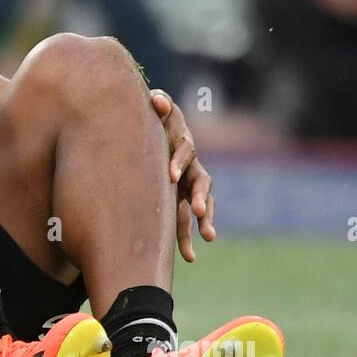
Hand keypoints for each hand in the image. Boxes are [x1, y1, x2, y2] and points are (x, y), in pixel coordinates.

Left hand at [150, 90, 214, 262]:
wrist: (148, 138)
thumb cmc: (151, 123)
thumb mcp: (156, 112)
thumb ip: (159, 106)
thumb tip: (156, 99)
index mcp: (181, 144)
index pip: (185, 151)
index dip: (180, 161)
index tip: (171, 176)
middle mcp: (190, 166)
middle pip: (201, 182)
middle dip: (200, 197)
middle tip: (199, 210)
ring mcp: (188, 187)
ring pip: (200, 205)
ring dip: (204, 221)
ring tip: (208, 237)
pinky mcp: (182, 203)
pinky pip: (188, 222)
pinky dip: (187, 238)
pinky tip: (189, 257)